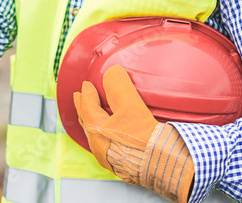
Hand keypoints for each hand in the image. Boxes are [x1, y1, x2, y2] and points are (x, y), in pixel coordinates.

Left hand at [72, 66, 193, 202]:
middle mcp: (99, 147)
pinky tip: (110, 136)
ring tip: (93, 115)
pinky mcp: (121, 167)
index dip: (87, 94)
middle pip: (87, 123)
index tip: (86, 85)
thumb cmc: (144, 139)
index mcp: (97, 130)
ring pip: (95, 137)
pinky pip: (105, 148)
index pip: (87, 108)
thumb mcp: (131, 106)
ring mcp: (109, 159)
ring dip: (92, 123)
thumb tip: (112, 73)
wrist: (163, 167)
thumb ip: (119, 87)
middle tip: (78, 98)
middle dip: (83, 108)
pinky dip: (103, 136)